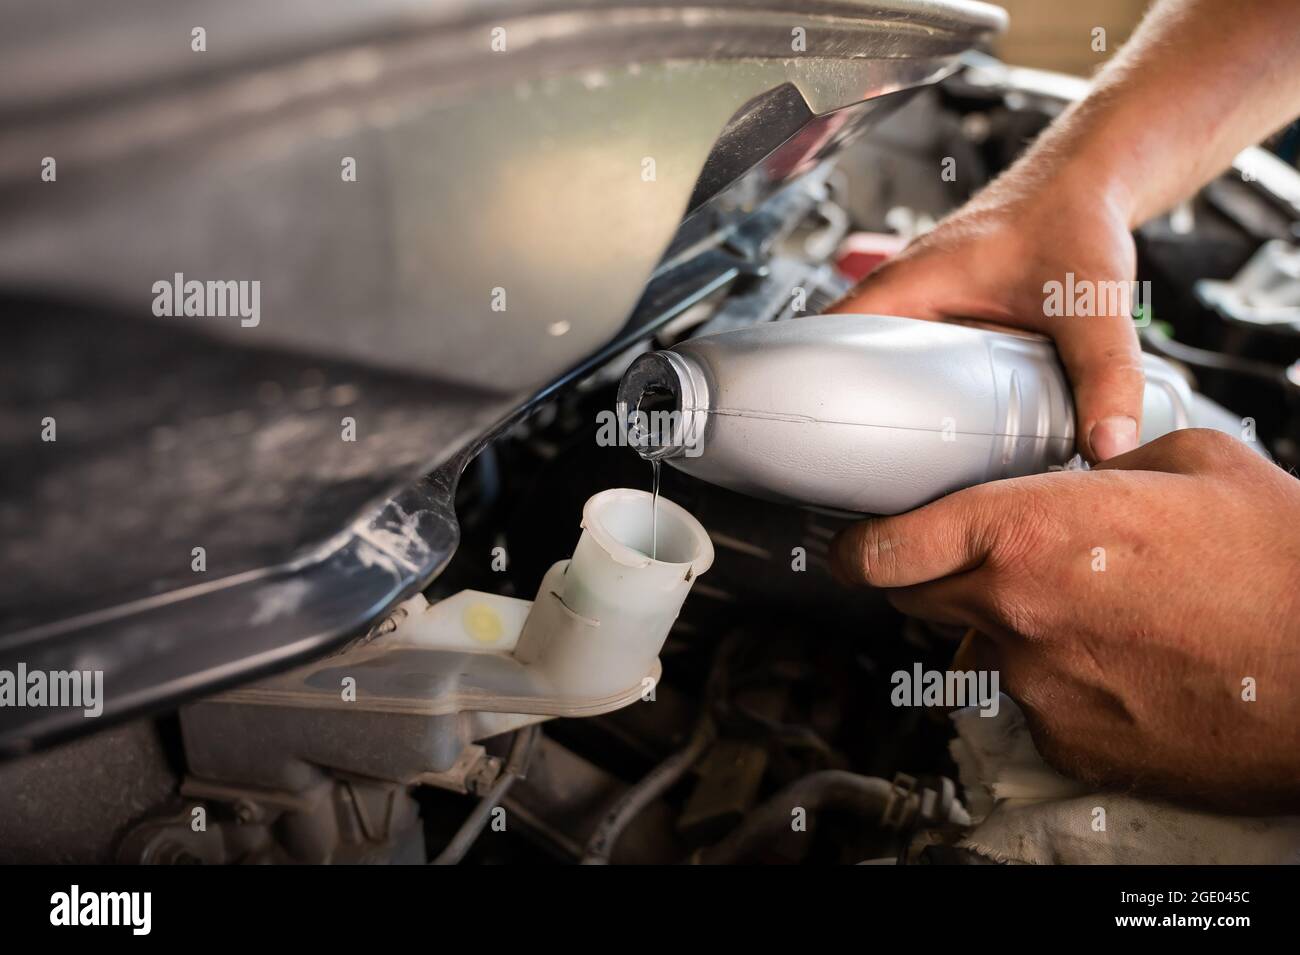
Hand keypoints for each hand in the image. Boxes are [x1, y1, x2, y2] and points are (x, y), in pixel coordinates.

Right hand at [828, 165, 1143, 462]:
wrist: (1088, 184)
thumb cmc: (1072, 215)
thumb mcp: (1090, 300)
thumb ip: (1106, 373)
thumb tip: (1108, 443)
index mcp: (907, 285)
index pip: (825, 340)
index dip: (806, 388)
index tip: (808, 438)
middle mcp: (901, 296)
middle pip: (843, 365)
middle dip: (843, 417)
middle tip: (856, 474)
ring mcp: (917, 309)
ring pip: (874, 368)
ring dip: (877, 409)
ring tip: (884, 467)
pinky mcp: (940, 322)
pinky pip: (906, 366)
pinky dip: (911, 397)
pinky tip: (934, 436)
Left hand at [830, 430, 1299, 812]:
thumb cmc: (1281, 562)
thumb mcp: (1193, 461)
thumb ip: (1109, 457)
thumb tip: (1086, 462)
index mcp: (1028, 531)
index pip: (888, 547)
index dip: (858, 546)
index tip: (854, 546)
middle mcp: (1015, 612)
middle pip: (916, 599)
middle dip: (932, 578)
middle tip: (983, 561)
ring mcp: (1037, 686)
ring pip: (978, 652)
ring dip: (1006, 631)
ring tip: (1088, 613)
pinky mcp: (1069, 743)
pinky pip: (1031, 705)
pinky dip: (1055, 684)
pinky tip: (1116, 663)